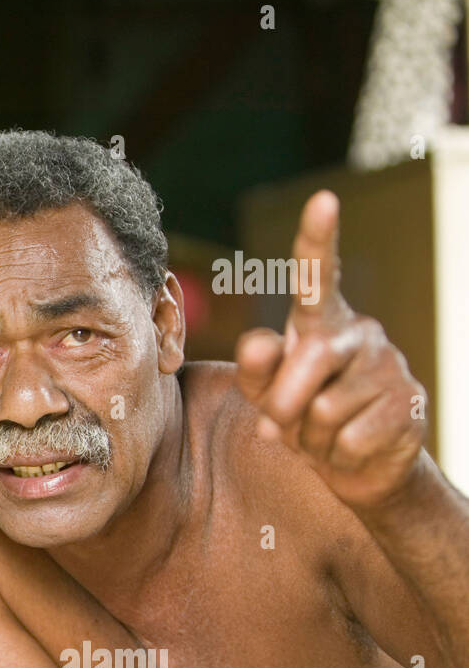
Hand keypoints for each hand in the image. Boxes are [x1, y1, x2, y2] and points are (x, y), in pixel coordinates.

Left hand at [235, 190, 427, 508]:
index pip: (317, 277)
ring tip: (323, 434)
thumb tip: (258, 343)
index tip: (323, 200)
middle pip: (309, 360)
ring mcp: (390, 366)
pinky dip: (337, 455)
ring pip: (325, 409)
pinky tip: (349, 447)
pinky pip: (351, 438)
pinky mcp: (410, 404)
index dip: (318, 240)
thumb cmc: (302, 418)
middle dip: (282, 404)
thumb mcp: (267, 394)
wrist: (357, 467)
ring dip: (310, 437)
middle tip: (282, 425)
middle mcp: (360, 333)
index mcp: (321, 323)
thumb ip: (256, 369)